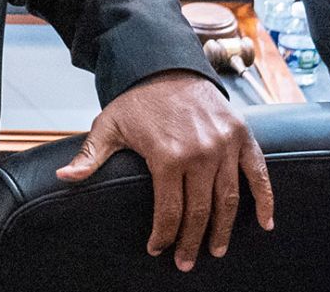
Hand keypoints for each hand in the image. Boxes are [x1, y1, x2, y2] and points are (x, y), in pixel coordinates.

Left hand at [56, 70, 274, 271]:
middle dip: (192, 242)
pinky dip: (266, 199)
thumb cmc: (136, 101)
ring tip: (216, 250)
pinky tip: (265, 223)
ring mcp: (224, 145)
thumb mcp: (108, 126)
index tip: (158, 249)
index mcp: (167, 156)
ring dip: (224, 229)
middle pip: (199, 211)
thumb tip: (63, 177)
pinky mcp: (242, 136)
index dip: (164, 235)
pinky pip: (258, 173)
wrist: (166, 66)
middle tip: (186, 262)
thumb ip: (90, 156)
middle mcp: (200, 154)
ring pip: (228, 199)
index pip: (169, 210)